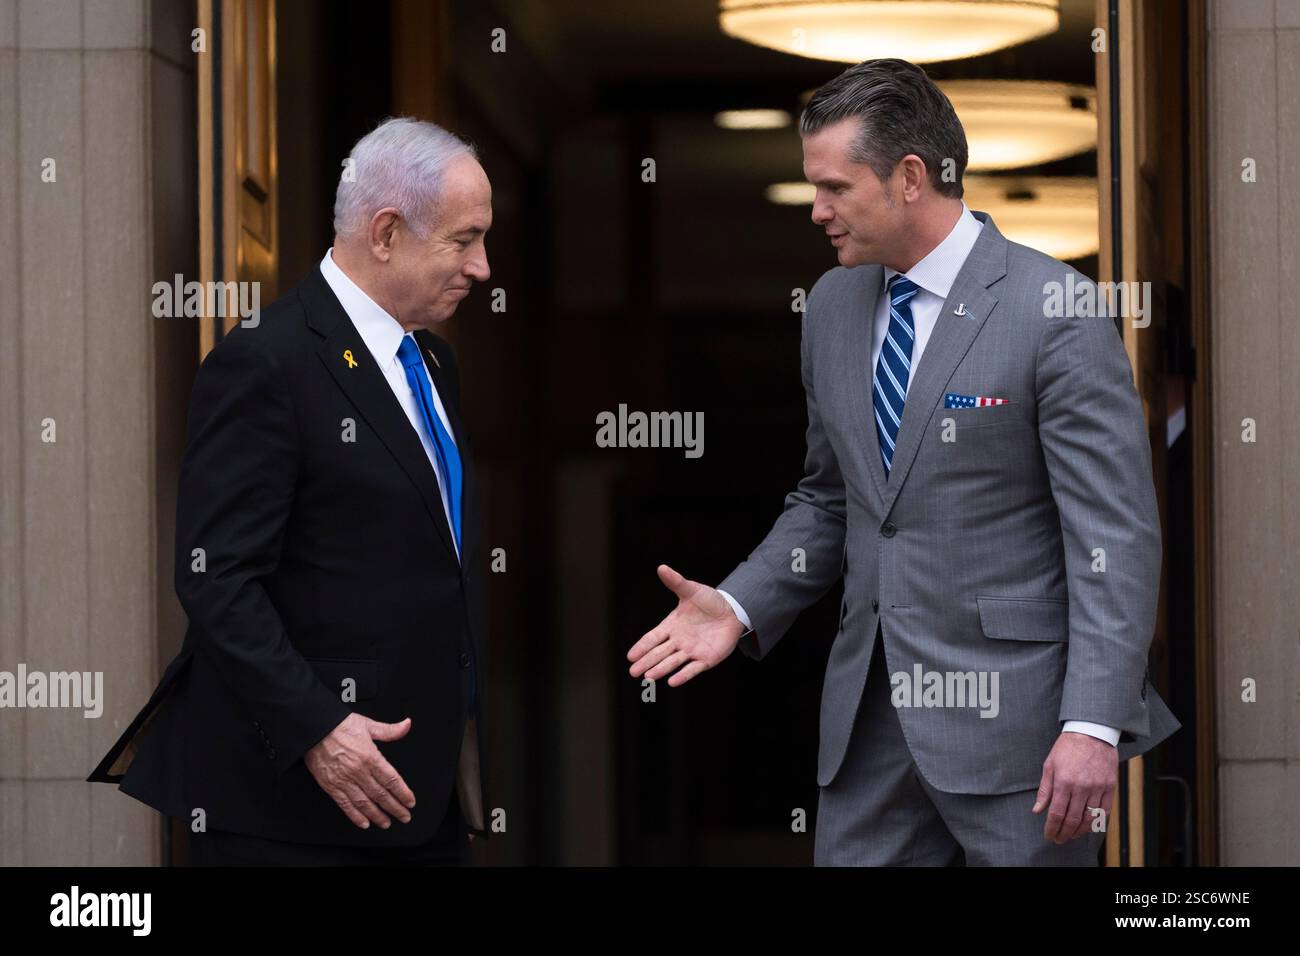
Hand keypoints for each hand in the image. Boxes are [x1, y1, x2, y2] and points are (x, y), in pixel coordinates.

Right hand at [304, 713, 416, 829]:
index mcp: (370, 757)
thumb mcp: (368, 725)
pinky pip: (345, 805)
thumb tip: (406, 725)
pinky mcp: (331, 786)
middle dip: (395, 808)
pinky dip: (355, 816)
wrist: (314, 729)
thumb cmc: (340, 725)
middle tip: (404, 816)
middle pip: (381, 795)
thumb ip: (389, 730)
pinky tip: (364, 822)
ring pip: (364, 803)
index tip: (410, 802)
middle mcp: (359, 772)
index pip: (392, 780)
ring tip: (386, 823)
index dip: (403, 793)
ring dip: (377, 815)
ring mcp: (344, 781)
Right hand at [627, 564, 745, 686]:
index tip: (630, 655)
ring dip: (661, 669)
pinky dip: (683, 675)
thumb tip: (661, 567)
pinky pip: (692, 669)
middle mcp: (679, 641)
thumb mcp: (691, 590)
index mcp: (672, 626)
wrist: (732, 611)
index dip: (642, 646)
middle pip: (659, 653)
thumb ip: (676, 582)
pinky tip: (672, 682)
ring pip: (673, 662)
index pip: (653, 637)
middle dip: (646, 662)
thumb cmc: (709, 601)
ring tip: (648, 677)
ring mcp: (692, 651)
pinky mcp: (706, 659)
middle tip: (633, 672)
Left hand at [1032, 731, 1117, 843]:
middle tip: (1059, 839)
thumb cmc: (1067, 747)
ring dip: (1080, 831)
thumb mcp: (1050, 765)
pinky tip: (1089, 826)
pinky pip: (1105, 811)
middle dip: (1064, 833)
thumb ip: (1045, 789)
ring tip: (1072, 835)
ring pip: (1089, 818)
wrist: (1091, 732)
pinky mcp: (1110, 787)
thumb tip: (1037, 810)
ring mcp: (1098, 788)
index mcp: (1063, 782)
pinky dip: (1097, 822)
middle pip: (1073, 819)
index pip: (1056, 813)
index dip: (1052, 828)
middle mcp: (1081, 787)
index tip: (1049, 835)